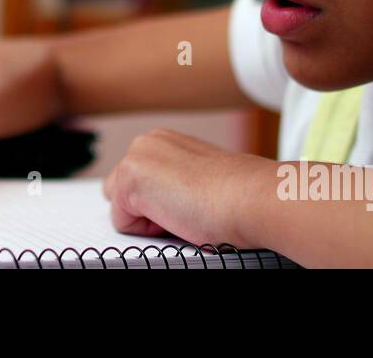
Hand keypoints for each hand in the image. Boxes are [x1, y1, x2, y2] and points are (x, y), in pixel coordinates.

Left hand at [102, 128, 268, 248]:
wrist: (251, 198)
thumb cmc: (239, 196)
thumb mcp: (202, 181)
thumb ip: (176, 182)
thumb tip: (165, 203)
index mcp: (164, 142)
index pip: (140, 184)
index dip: (162, 205)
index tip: (189, 204)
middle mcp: (146, 143)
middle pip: (121, 194)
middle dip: (147, 210)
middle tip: (188, 210)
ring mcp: (135, 158)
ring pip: (121, 209)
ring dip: (147, 220)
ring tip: (184, 212)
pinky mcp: (129, 179)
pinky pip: (122, 223)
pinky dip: (147, 230)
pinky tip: (177, 216)